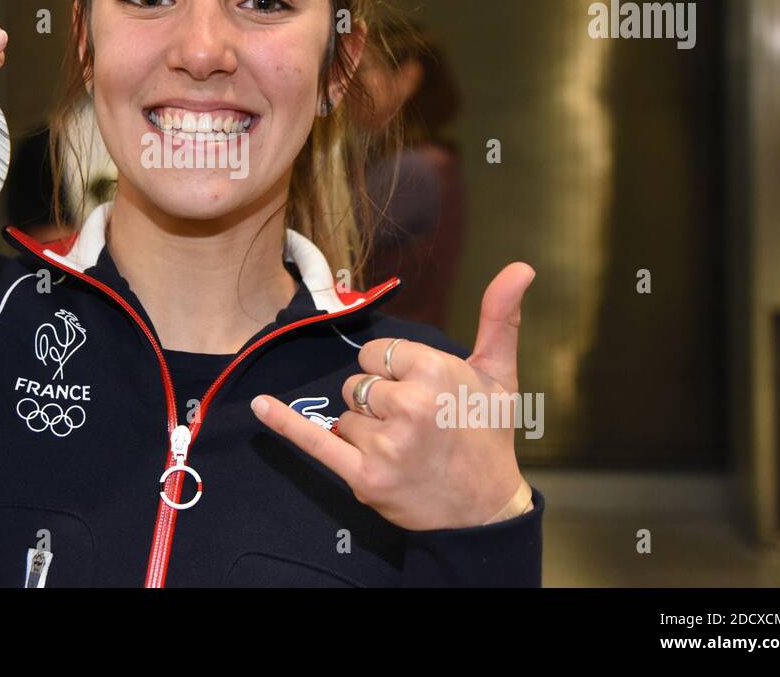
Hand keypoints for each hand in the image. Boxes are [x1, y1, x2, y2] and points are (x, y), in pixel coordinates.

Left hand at [250, 262, 535, 530]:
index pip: (378, 354)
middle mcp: (408, 405)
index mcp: (435, 371)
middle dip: (378, 402)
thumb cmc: (488, 437)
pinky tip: (260, 406)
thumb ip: (500, 317)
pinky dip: (285, 424)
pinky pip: (314, 441)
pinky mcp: (365, 476)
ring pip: (344, 415)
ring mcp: (385, 443)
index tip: (417, 392)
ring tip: (404, 449)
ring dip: (364, 431)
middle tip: (415, 427)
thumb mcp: (500, 374)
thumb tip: (520, 267)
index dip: (392, 372)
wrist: (484, 512)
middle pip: (358, 383)